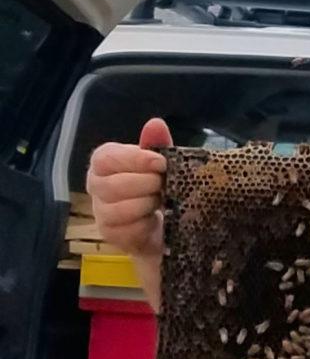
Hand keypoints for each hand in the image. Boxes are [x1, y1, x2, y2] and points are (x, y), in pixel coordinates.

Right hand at [86, 118, 172, 258]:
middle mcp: (96, 186)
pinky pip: (126, 230)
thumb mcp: (161, 165)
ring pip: (117, 209)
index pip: (106, 158)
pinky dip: (146, 224)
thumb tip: (156, 124)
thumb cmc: (156, 187)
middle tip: (164, 185)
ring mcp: (101, 212)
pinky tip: (155, 220)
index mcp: (104, 163)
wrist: (163, 224)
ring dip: (146, 204)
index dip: (134, 159)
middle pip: (111, 185)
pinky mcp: (111, 234)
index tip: (160, 162)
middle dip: (145, 184)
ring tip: (162, 202)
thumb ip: (157, 144)